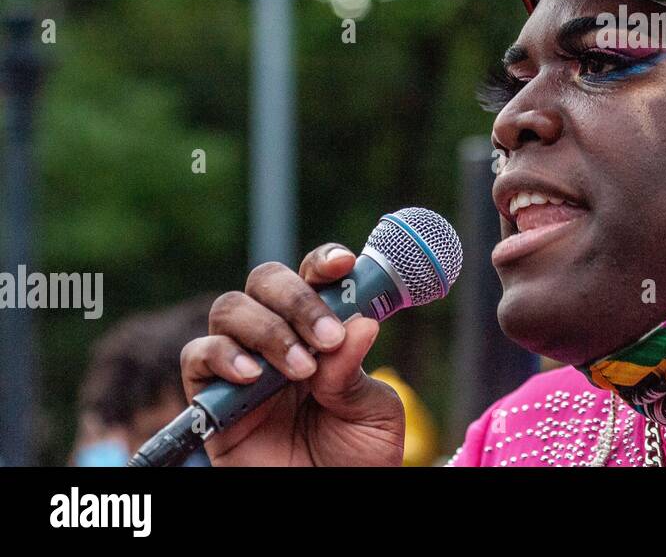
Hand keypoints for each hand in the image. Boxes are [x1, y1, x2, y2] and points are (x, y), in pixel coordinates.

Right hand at [179, 244, 404, 465]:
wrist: (326, 501)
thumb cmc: (354, 457)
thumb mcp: (372, 413)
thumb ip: (356, 372)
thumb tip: (361, 324)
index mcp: (323, 330)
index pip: (315, 276)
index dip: (324, 261)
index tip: (344, 264)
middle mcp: (279, 337)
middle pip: (267, 280)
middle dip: (296, 298)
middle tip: (327, 338)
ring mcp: (242, 363)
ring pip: (231, 308)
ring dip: (268, 330)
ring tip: (300, 370)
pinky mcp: (208, 397)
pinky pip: (198, 355)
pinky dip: (224, 356)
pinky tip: (254, 378)